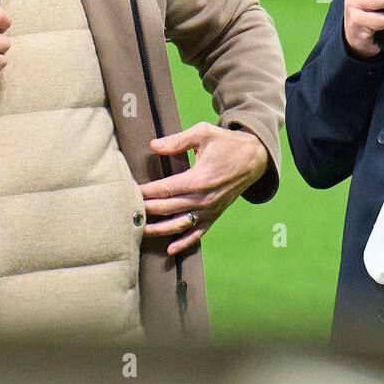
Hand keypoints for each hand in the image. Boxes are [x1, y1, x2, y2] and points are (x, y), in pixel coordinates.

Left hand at [142, 122, 268, 255]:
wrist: (255, 158)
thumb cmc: (227, 143)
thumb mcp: (203, 133)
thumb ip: (178, 140)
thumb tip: (153, 145)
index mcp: (198, 179)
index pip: (164, 189)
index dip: (145, 191)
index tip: (130, 191)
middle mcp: (203, 199)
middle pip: (167, 208)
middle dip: (146, 209)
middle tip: (128, 210)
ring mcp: (209, 210)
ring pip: (178, 225)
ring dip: (158, 229)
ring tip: (140, 230)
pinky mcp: (215, 215)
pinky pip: (198, 233)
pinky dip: (184, 243)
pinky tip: (170, 249)